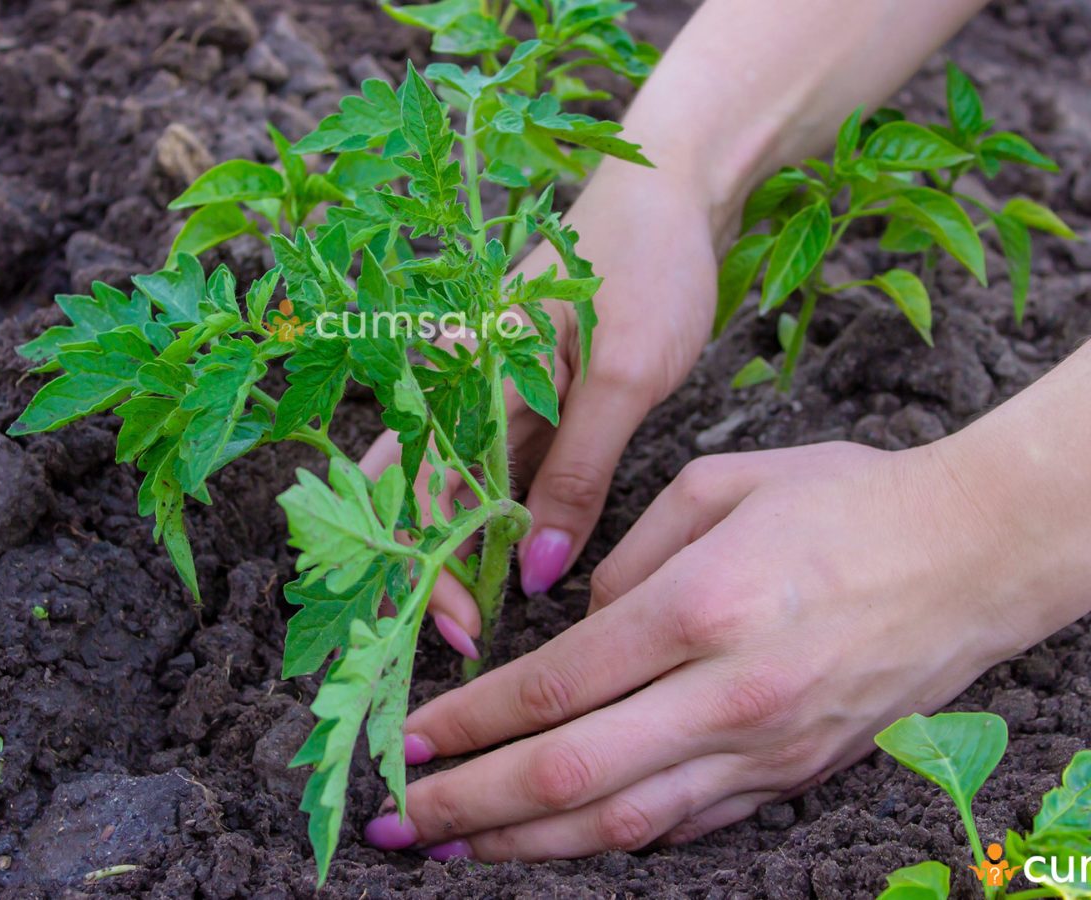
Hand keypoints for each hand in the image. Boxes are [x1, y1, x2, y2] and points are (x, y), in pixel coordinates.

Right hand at [360, 157, 721, 657]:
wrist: (677, 191)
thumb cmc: (646, 264)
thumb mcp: (624, 374)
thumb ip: (578, 473)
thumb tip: (537, 573)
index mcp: (466, 365)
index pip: (415, 484)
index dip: (426, 562)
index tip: (464, 625)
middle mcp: (462, 379)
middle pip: (412, 489)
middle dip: (423, 565)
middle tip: (461, 636)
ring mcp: (492, 389)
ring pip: (453, 485)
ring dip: (460, 549)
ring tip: (481, 619)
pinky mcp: (528, 397)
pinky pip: (498, 470)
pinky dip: (500, 520)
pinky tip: (518, 567)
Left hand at [363, 440, 1090, 859]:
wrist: (982, 554)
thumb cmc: (849, 500)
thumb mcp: (724, 485)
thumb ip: (630, 557)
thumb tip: (577, 625)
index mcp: (700, 607)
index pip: (552, 688)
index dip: (468, 723)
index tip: (407, 739)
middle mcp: (727, 695)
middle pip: (568, 775)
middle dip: (469, 807)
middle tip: (398, 822)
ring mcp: (766, 749)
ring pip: (623, 824)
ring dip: (528, 846)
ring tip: (457, 853)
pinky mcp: (797, 777)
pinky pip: (689, 825)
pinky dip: (616, 839)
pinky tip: (561, 842)